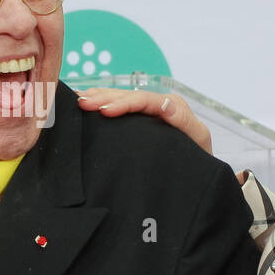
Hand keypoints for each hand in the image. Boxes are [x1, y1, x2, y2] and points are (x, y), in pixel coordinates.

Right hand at [75, 88, 211, 153]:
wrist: (195, 179)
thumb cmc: (198, 161)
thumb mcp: (198, 142)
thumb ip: (185, 122)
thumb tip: (165, 105)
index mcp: (172, 106)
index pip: (144, 100)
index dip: (123, 103)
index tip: (103, 111)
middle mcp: (158, 104)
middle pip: (127, 95)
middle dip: (104, 98)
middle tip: (81, 103)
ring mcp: (145, 111)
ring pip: (118, 98)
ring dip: (97, 98)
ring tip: (76, 99)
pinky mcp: (136, 121)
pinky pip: (116, 107)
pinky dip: (99, 103)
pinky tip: (82, 102)